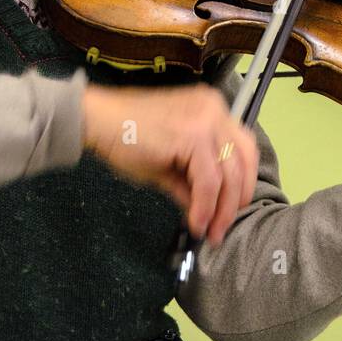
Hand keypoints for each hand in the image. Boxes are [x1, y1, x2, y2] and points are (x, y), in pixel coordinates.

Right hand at [82, 82, 258, 245]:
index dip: (242, 182)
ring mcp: (206, 119)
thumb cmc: (126, 136)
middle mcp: (214, 109)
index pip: (243, 148)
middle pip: (244, 161)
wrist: (97, 120)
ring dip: (221, 210)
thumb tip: (206, 211)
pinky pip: (209, 180)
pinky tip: (196, 221)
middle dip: (236, 201)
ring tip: (209, 232)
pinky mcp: (193, 135)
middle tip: (222, 228)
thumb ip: (191, 182)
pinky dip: (205, 206)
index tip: (231, 210)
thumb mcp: (168, 163)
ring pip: (229, 174)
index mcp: (211, 109)